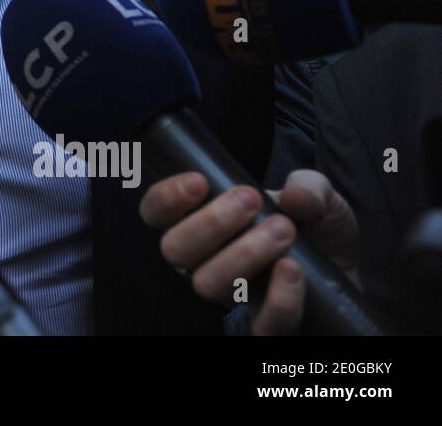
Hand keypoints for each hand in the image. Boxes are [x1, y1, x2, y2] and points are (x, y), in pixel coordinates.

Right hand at [139, 169, 359, 334]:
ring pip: (208, 284)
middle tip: (251, 199)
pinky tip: (293, 270)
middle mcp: (208, 261)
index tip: (199, 182)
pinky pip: (261, 326)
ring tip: (283, 230)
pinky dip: (278, 298)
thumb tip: (293, 197)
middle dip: (210, 221)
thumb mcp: (319, 196)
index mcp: (204, 223)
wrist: (351, 270)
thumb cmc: (318, 229)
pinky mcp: (269, 326)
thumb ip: (310, 187)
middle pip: (175, 250)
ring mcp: (235, 297)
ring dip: (243, 253)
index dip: (166, 198)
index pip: (156, 212)